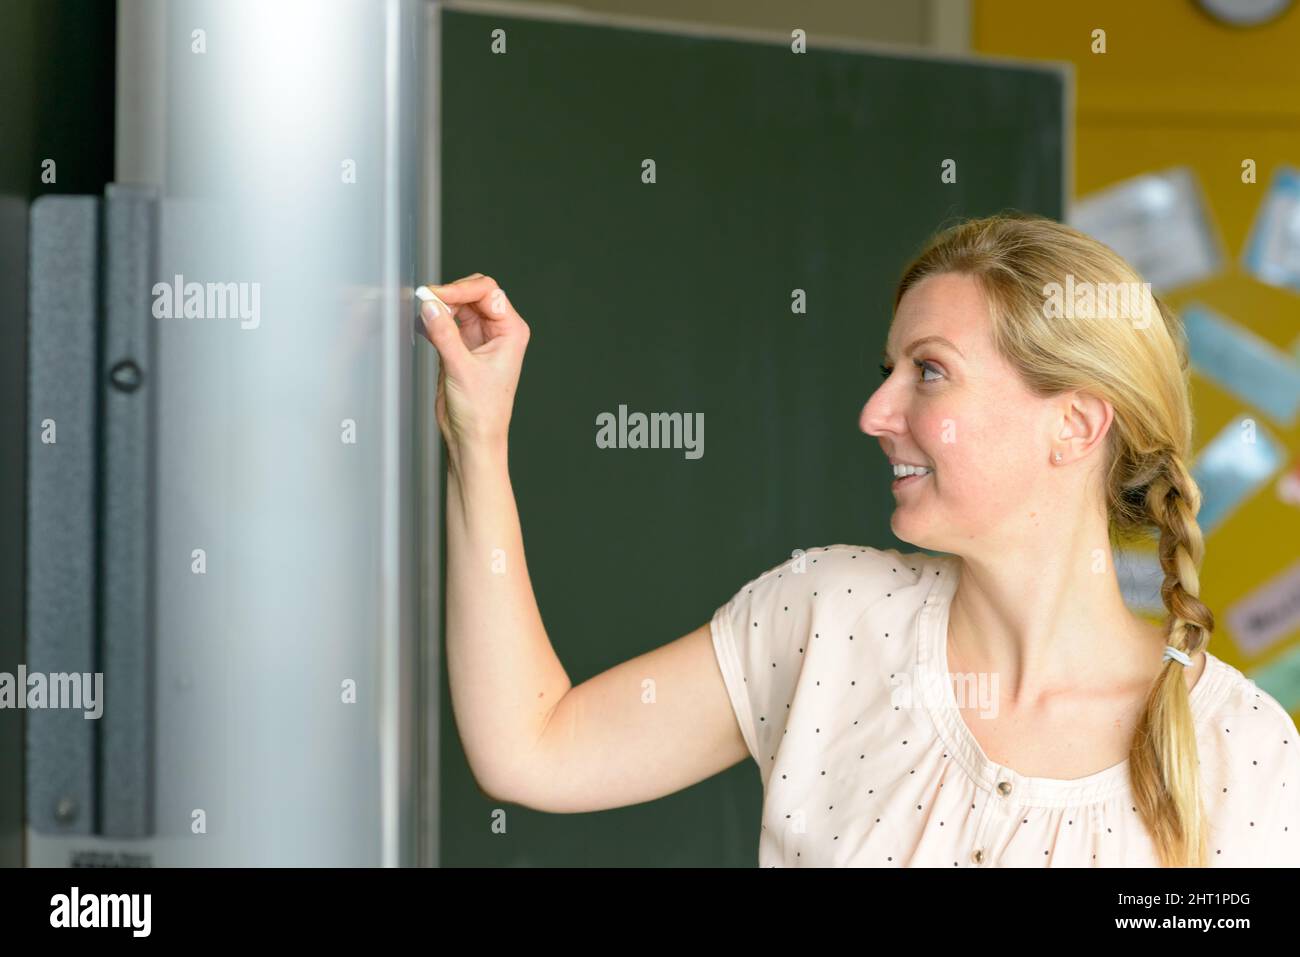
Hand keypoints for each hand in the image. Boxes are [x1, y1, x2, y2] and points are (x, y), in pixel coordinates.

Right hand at [417, 273, 529, 463]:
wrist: (473, 438)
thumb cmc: (481, 412)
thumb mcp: (461, 368)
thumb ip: (444, 334)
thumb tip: (429, 304)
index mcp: (511, 331)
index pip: (487, 292)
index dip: (460, 289)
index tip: (435, 296)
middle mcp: (499, 332)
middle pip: (473, 293)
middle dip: (450, 294)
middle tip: (426, 302)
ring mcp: (480, 338)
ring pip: (459, 306)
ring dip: (440, 307)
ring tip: (424, 315)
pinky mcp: (463, 348)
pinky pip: (448, 323)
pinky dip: (435, 320)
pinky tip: (423, 325)